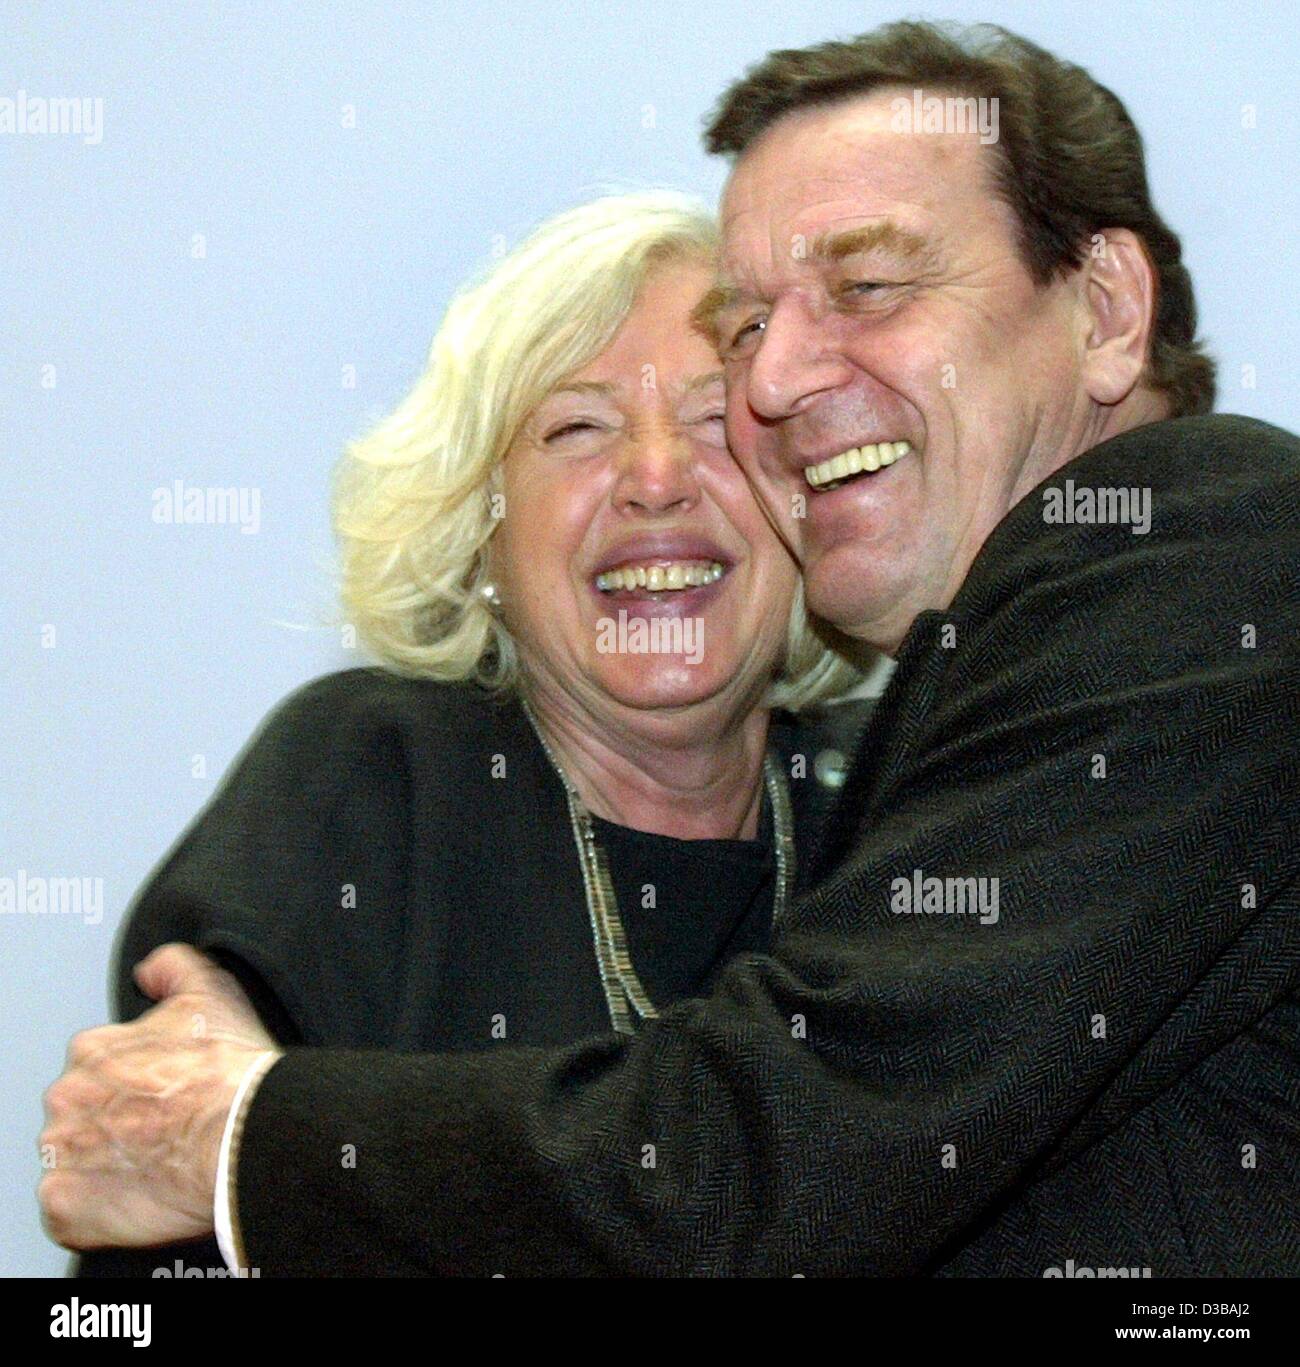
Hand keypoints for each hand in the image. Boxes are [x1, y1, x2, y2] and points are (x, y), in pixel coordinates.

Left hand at [38, 943, 281, 1249]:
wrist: (243, 1132)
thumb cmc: (230, 1069)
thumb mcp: (212, 990)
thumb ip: (173, 966)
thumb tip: (150, 972)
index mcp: (92, 1050)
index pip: (97, 1068)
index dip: (136, 1082)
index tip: (164, 1094)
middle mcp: (67, 1097)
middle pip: (82, 1114)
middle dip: (115, 1123)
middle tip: (164, 1131)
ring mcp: (63, 1153)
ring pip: (74, 1160)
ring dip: (105, 1165)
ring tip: (158, 1165)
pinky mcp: (67, 1205)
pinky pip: (67, 1212)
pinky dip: (96, 1209)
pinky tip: (139, 1195)